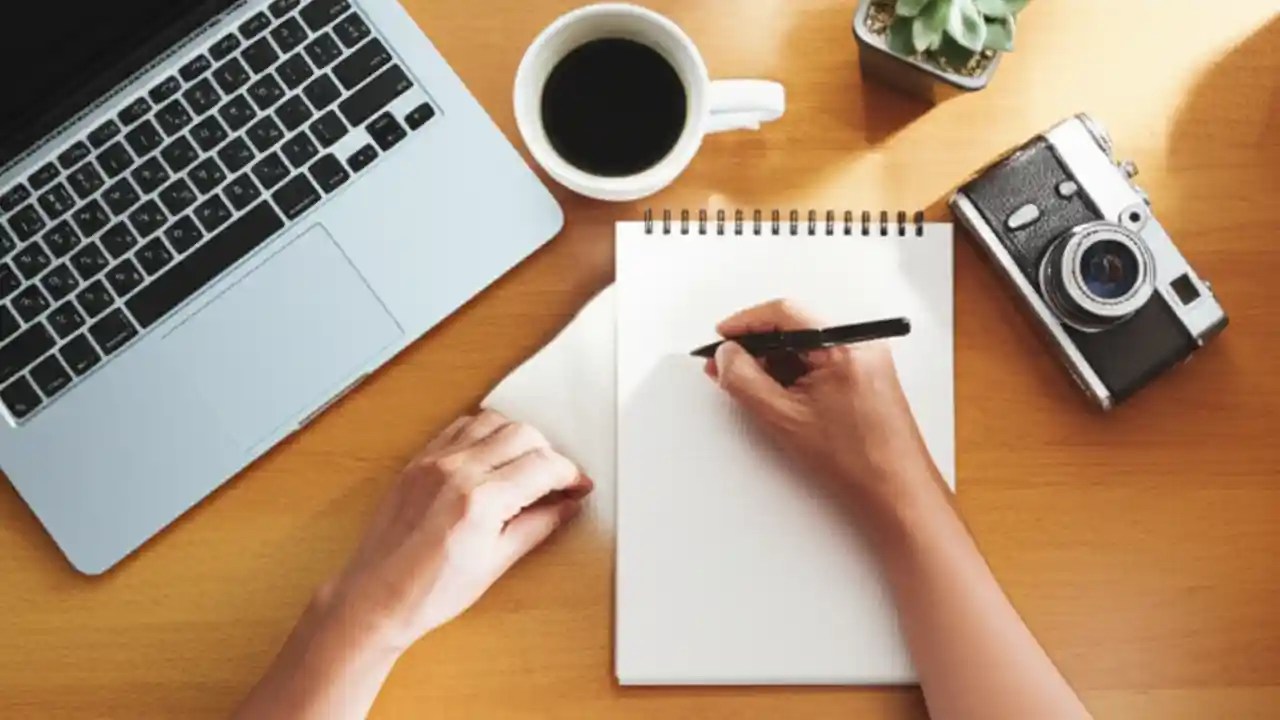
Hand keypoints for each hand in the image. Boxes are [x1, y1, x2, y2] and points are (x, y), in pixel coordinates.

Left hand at [318, 410, 592, 651]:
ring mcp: (434, 462)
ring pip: (492, 420)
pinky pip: (459, 427)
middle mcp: (457, 471)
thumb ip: (536, 527)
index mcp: (480, 501)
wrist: (376, 596)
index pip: (543, 466)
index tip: (578, 486)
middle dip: (549, 453)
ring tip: (523, 466)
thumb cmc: (429, 591)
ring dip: (516, 437)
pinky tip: (490, 456)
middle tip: (556, 480)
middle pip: (523, 434)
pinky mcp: (418, 461)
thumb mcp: (495, 564)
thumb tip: (565, 506)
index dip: (570, 474)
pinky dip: (483, 432)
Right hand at [705, 300, 938, 509]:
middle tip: (728, 365)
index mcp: (844, 345)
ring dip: (775, 361)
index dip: (745, 323)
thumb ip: (745, 380)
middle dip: (757, 346)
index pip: (785, 312)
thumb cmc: (856, 460)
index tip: (723, 337)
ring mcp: (867, 358)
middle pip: (795, 327)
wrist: (896, 490)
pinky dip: (795, 372)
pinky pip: (822, 360)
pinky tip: (778, 395)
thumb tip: (727, 355)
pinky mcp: (866, 374)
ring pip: (806, 346)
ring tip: (751, 388)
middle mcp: (860, 343)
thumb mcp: (783, 418)